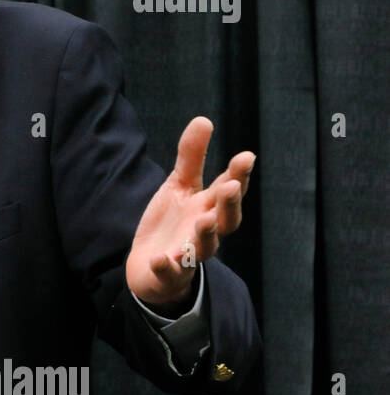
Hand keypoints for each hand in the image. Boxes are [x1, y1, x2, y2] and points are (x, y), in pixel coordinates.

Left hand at [126, 116, 253, 308]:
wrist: (148, 267)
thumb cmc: (173, 223)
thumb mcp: (180, 187)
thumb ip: (192, 157)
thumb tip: (204, 119)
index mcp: (210, 208)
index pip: (229, 191)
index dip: (239, 175)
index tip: (246, 156)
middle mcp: (205, 232)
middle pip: (226, 221)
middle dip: (229, 205)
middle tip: (229, 186)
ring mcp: (188, 255)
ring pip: (203, 249)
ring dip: (205, 235)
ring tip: (203, 220)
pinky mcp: (168, 274)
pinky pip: (170, 273)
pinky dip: (166, 267)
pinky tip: (160, 259)